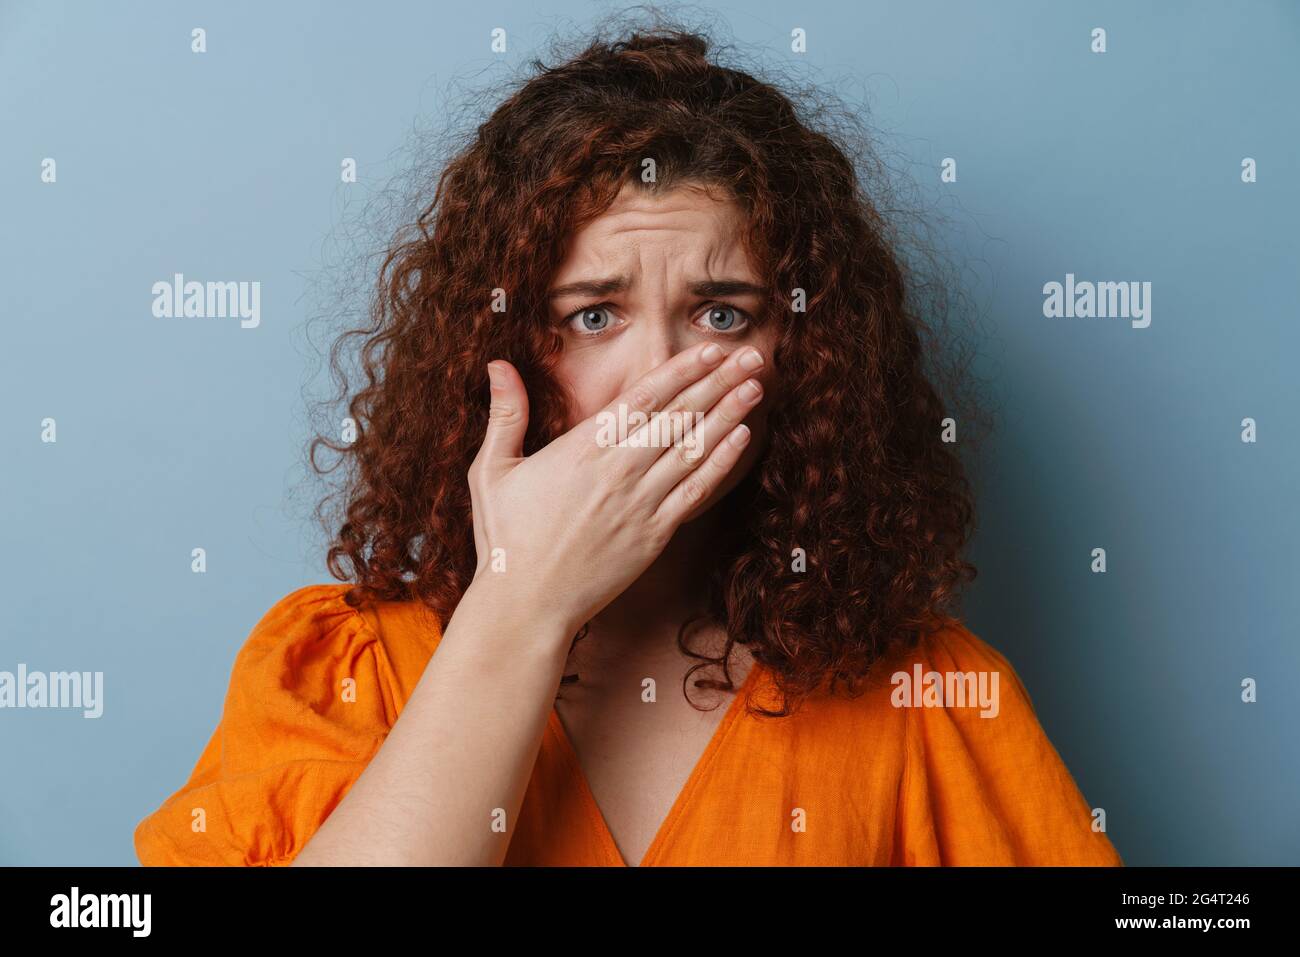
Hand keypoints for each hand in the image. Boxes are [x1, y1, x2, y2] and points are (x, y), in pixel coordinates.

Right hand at [465, 341, 765, 638]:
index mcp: (583, 448)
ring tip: (755, 386)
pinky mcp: (654, 535)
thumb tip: (497, 365)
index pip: (644, 397)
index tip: (710, 349)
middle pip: (679, 415)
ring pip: (694, 448)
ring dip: (729, 414)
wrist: (527, 603)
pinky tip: (742, 439)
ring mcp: (641, 503)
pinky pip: (695, 491)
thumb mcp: (492, 470)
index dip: (682, 370)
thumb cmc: (506, 537)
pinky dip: (721, 462)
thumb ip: (505, 415)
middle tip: (750, 356)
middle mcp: (619, 470)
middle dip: (718, 381)